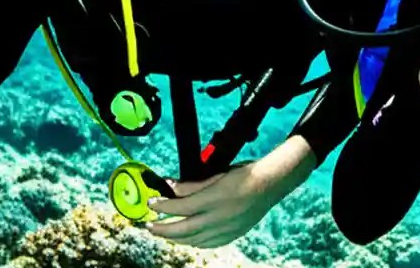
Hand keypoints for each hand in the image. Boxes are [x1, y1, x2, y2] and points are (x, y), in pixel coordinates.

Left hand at [144, 162, 282, 247]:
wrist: (271, 185)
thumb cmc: (244, 174)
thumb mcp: (216, 174)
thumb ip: (192, 184)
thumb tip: (170, 186)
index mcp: (214, 199)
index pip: (180, 207)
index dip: (162, 206)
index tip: (151, 203)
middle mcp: (219, 217)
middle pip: (183, 229)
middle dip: (162, 229)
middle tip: (149, 226)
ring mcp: (226, 229)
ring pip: (193, 240)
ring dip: (175, 238)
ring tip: (163, 233)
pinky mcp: (232, 235)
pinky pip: (207, 244)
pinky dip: (193, 242)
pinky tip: (186, 238)